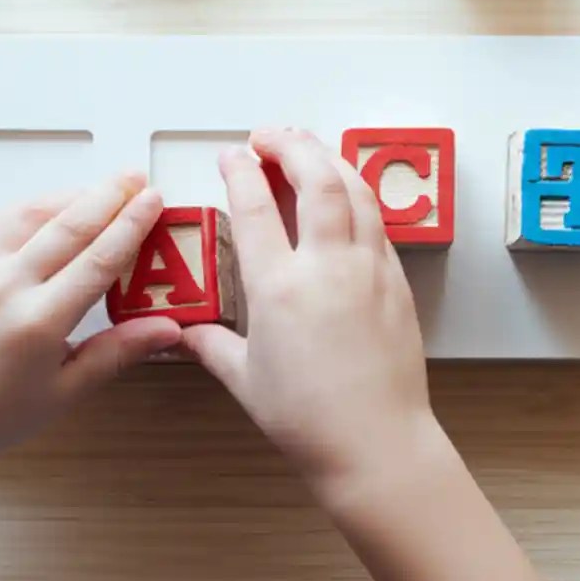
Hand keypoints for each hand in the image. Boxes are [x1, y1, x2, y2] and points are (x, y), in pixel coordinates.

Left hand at [0, 174, 181, 472]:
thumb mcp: (65, 391)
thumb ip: (118, 351)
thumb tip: (168, 327)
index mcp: (37, 323)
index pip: (99, 257)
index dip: (132, 224)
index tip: (153, 200)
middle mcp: (2, 287)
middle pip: (69, 224)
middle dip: (108, 195)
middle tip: (135, 177)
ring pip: (32, 212)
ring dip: (71, 195)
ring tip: (102, 189)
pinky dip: (32, 208)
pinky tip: (53, 207)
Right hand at [183, 129, 435, 489]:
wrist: (376, 444)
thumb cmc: (308, 420)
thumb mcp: (244, 380)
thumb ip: (210, 345)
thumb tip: (184, 333)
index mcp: (278, 288)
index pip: (254, 205)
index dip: (239, 170)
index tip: (230, 156)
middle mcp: (327, 267)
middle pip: (314, 178)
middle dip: (290, 143)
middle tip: (269, 136)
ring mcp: (368, 270)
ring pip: (354, 190)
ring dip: (329, 158)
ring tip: (308, 148)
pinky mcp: (395, 282)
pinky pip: (377, 222)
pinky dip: (356, 195)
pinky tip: (345, 196)